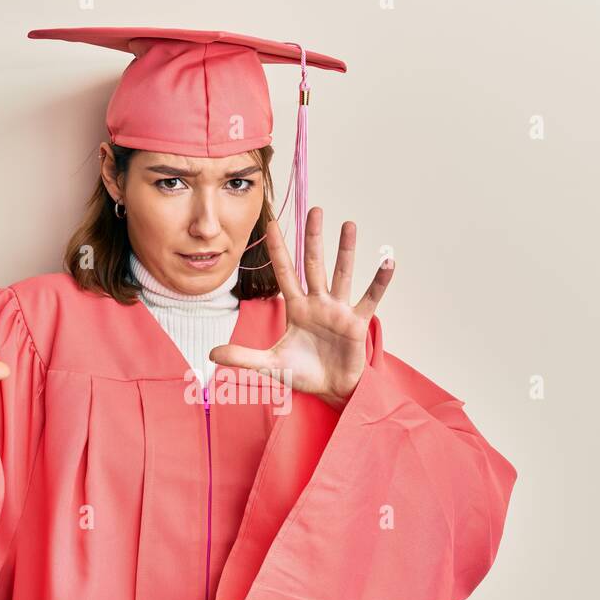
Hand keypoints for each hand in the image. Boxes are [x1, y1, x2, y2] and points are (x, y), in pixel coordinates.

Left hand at [209, 206, 394, 409]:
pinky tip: (388, 261)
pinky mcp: (357, 323)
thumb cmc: (304, 374)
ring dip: (346, 250)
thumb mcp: (270, 366)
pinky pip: (370, 298)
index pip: (284, 272)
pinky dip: (380, 281)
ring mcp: (338, 310)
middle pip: (313, 264)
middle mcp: (318, 303)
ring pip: (342, 273)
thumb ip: (243, 358)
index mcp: (296, 308)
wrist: (331, 391)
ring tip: (349, 224)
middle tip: (315, 208)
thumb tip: (211, 354)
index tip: (271, 224)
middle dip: (313, 237)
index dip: (278, 249)